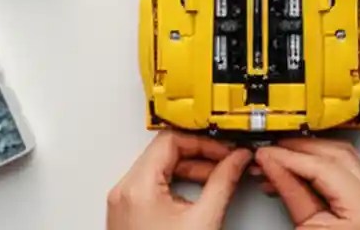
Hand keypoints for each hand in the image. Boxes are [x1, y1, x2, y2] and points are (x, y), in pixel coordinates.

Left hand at [107, 130, 252, 229]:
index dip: (204, 142)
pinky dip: (177, 184)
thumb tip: (236, 160)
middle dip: (200, 155)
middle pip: (164, 153)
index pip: (171, 140)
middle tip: (225, 163)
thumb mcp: (204, 220)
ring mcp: (124, 202)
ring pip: (159, 168)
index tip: (225, 150)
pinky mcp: (128, 213)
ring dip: (190, 169)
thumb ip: (223, 182)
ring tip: (217, 180)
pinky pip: (153, 186)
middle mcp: (125, 191)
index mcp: (138, 187)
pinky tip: (198, 194)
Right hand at [255, 138, 359, 228]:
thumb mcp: (305, 229)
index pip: (323, 166)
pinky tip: (294, 172)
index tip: (267, 153)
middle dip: (300, 148)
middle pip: (337, 154)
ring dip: (308, 154)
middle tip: (272, 149)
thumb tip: (273, 163)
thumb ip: (290, 191)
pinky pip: (343, 172)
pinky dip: (318, 166)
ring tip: (278, 161)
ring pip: (342, 158)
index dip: (290, 156)